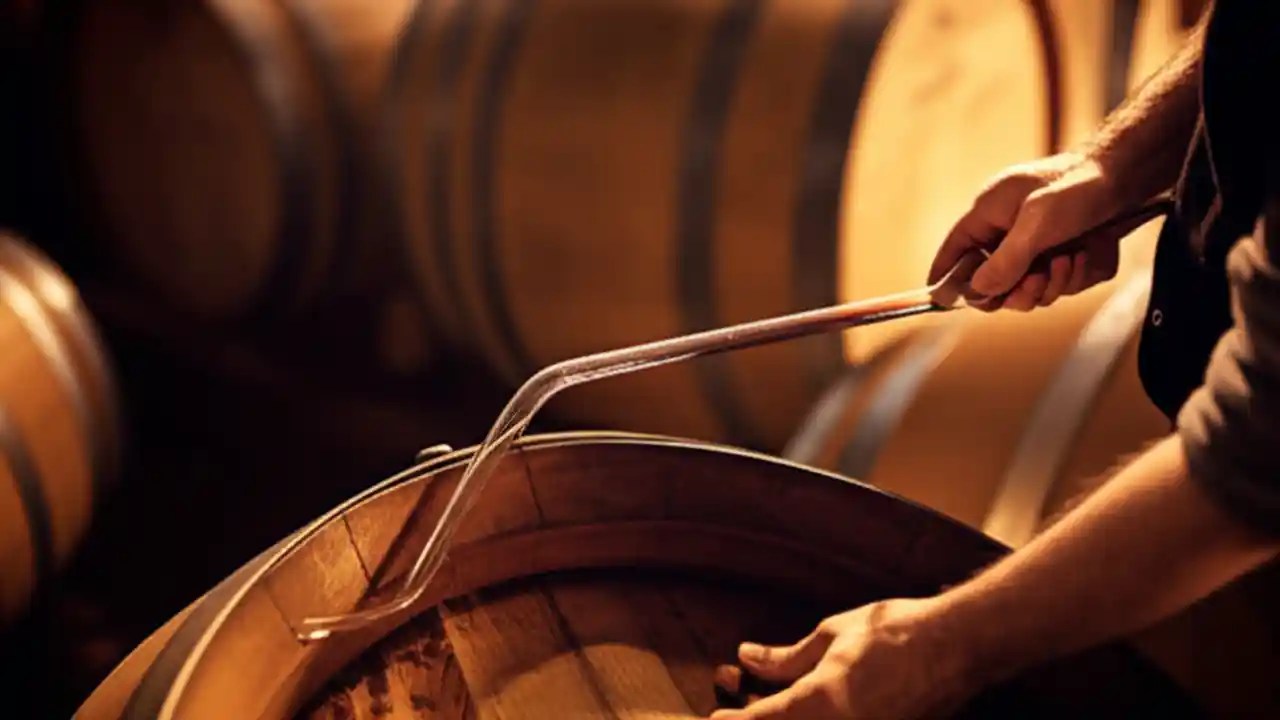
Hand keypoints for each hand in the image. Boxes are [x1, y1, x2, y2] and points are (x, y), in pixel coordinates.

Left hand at [707, 599, 973, 719]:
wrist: (956, 646)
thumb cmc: (893, 632)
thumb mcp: (832, 636)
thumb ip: (786, 657)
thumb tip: (748, 657)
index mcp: (819, 703)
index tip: (716, 715)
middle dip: (758, 718)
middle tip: (743, 707)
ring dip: (786, 719)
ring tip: (779, 704)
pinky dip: (816, 719)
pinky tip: (811, 708)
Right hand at [927, 152, 1127, 311]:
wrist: (1131, 175)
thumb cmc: (1079, 185)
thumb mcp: (1037, 222)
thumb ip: (1006, 260)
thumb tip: (978, 290)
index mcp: (990, 213)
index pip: (955, 249)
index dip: (945, 274)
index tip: (938, 299)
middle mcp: (1010, 231)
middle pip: (995, 282)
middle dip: (1019, 287)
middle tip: (1037, 280)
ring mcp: (1039, 245)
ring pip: (1032, 288)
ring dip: (1054, 282)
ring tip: (1071, 257)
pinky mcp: (1067, 255)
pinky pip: (1063, 285)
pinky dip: (1078, 275)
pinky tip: (1089, 252)